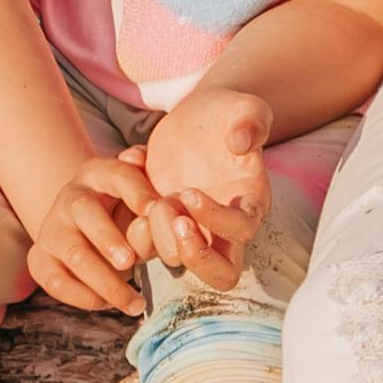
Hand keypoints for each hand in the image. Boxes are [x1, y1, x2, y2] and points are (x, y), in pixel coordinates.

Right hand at [22, 151, 156, 314]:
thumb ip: (152, 200)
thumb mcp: (140, 202)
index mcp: (99, 175)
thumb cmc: (123, 215)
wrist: (85, 231)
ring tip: (136, 302)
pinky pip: (55, 281)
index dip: (136, 191)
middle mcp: (70, 197)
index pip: (117, 176)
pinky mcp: (40, 258)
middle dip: (107, 238)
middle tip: (130, 262)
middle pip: (83, 210)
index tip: (155, 210)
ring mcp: (52, 228)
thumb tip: (155, 204)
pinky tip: (109, 304)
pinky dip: (83, 297)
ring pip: (73, 253)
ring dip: (105, 280)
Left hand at [136, 87, 274, 277]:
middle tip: (169, 214)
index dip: (215, 220)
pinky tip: (134, 163)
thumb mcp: (246, 106)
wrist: (201, 113)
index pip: (241, 233)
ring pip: (176, 260)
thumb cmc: (229, 112)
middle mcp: (223, 226)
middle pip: (221, 275)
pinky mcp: (162, 219)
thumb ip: (252, 121)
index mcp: (250, 203)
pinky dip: (130, 211)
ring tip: (153, 198)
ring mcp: (191, 227)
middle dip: (191, 253)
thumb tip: (242, 144)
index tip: (189, 192)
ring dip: (157, 235)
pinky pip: (143, 237)